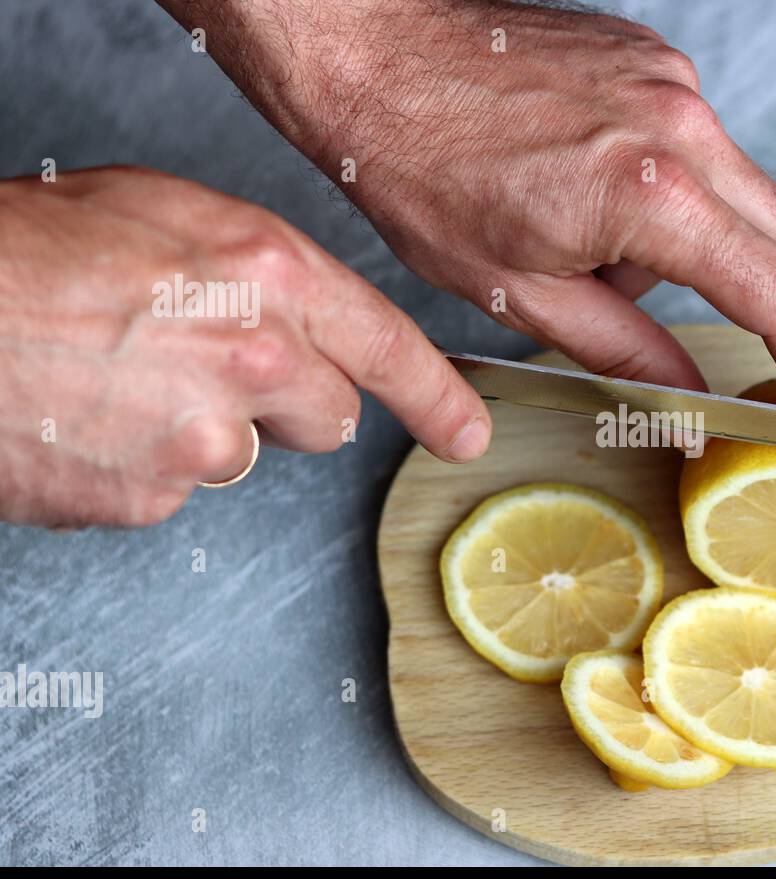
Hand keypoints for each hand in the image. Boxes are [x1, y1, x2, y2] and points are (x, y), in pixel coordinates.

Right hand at [0, 167, 489, 526]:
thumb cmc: (28, 250)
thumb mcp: (165, 217)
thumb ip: (254, 275)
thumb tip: (294, 320)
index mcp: (268, 277)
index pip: (389, 347)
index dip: (438, 397)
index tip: (466, 432)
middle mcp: (255, 360)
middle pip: (331, 419)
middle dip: (291, 408)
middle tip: (215, 375)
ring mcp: (205, 439)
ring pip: (244, 456)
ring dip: (202, 432)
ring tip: (120, 384)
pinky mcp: (153, 498)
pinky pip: (174, 490)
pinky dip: (140, 465)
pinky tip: (91, 421)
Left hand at [158, 0, 775, 417]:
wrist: (371, 50)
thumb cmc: (421, 170)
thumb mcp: (519, 294)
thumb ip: (626, 353)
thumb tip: (691, 407)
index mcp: (649, 193)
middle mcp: (681, 127)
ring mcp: (674, 86)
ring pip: (757, 196)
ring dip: (761, 268)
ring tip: (738, 326)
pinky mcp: (656, 66)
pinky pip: (708, 156)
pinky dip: (700, 211)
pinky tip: (651, 241)